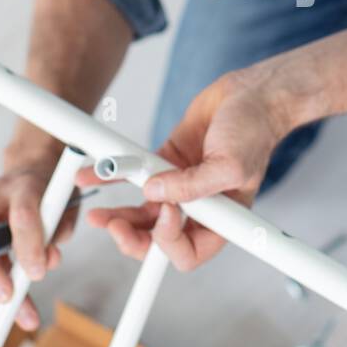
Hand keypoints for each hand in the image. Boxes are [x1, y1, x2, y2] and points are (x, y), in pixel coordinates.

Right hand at [0, 155, 79, 329]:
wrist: (34, 168)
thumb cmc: (54, 189)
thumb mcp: (68, 204)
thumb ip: (61, 229)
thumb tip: (49, 260)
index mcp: (25, 184)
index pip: (23, 216)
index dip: (29, 248)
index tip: (37, 274)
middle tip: (7, 297)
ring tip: (10, 307)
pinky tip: (9, 294)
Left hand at [77, 70, 285, 271]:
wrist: (250, 95)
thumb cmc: (254, 131)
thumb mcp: (230, 165)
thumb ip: (193, 185)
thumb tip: (155, 194)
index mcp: (220, 221)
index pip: (188, 252)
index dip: (169, 241)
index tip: (165, 214)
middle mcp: (197, 209)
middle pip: (158, 239)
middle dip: (132, 237)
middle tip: (113, 226)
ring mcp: (178, 186)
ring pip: (141, 214)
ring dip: (116, 216)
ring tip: (96, 215)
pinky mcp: (164, 163)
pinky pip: (133, 177)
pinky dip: (111, 178)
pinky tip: (93, 177)